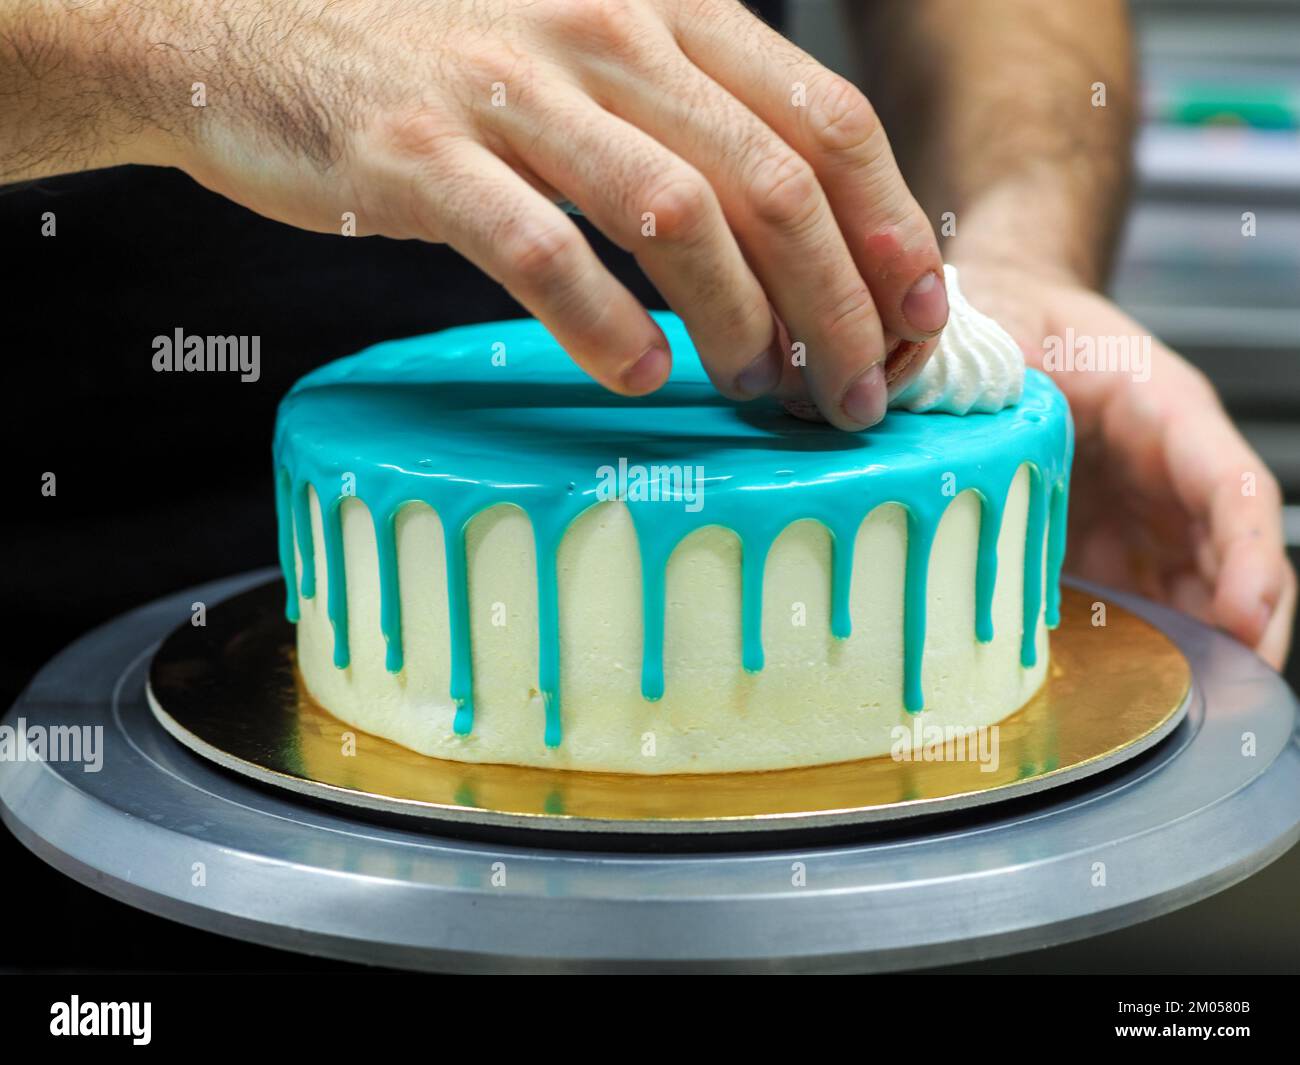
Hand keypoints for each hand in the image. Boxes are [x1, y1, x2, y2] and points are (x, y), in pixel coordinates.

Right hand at [98, 0, 948, 425]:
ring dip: (743, 324)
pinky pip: (543, 249)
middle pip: (773, 179)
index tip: (922, 321)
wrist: (248, 32)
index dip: (891, 228)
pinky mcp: (419, 154)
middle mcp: (602, 30)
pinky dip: (605, 325)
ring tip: (764, 393)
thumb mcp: (584, 63)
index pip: (824, 119)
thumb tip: (796, 255)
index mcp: (662, 8)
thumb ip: (687, 129)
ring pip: (677, 215)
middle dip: (840, 303)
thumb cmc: (441, 67)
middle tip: (857, 393)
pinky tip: (638, 376)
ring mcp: (508, 88)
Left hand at [957, 260, 1294, 668]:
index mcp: (1163, 410)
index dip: (1249, 558)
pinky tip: (1114, 687)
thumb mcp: (1002, 336)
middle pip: (1233, 561)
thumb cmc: (1021, 318)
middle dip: (1240, 632)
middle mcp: (1171, 472)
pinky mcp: (1112, 548)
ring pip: (1197, 595)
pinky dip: (1141, 650)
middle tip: (1224, 700)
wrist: (1013, 319)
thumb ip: (981, 380)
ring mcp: (1147, 517)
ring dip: (1194, 653)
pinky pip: (1143, 607)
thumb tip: (911, 411)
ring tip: (1166, 708)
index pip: (1231, 488)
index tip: (1245, 617)